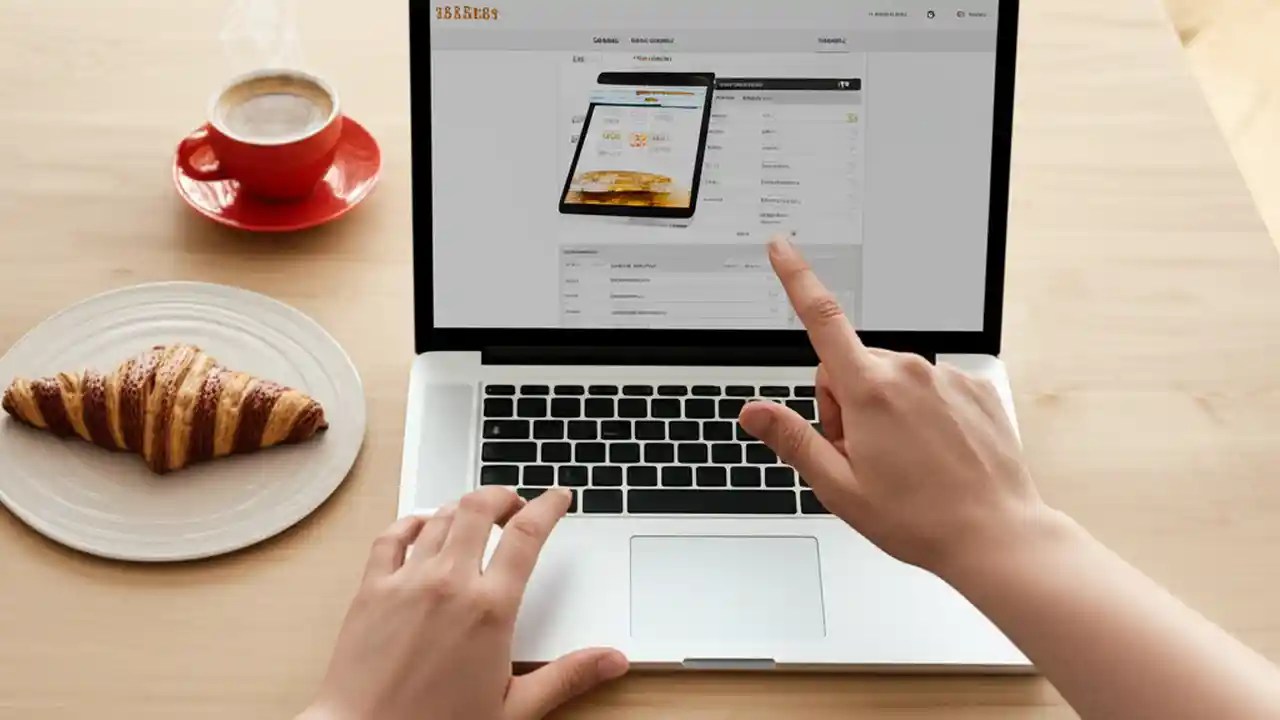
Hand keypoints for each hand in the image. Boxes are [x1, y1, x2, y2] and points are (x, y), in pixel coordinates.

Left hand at [300, 487, 628, 719]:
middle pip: (480, 508)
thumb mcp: (515, 709)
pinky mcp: (371, 589)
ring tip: (475, 515)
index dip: (548, 506)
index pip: (528, 535)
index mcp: (491, 609)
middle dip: (503, 495)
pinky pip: (391, 537)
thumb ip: (568, 676)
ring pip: (440, 518)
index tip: (558, 497)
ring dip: (463, 508)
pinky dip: (411, 522)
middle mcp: (449, 583)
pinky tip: (420, 525)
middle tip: (515, 503)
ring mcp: (407, 581)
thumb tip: (613, 660)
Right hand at [739, 236, 1049, 575]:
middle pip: (851, 367)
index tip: (782, 248)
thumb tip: (753, 411)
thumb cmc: (918, 518)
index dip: (797, 279)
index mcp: (870, 392)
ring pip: (891, 378)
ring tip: (903, 462)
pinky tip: (934, 453)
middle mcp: (910, 372)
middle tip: (861, 456)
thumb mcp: (839, 486)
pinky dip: (922, 413)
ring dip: (884, 410)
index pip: (822, 320)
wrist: (996, 535)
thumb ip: (793, 439)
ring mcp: (946, 377)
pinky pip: (930, 386)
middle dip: (844, 403)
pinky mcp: (974, 387)